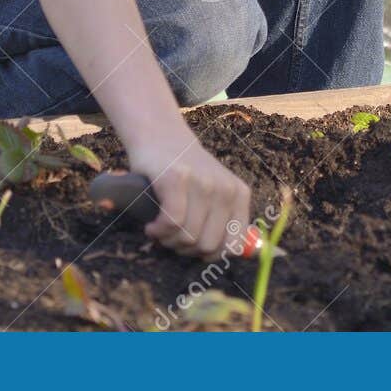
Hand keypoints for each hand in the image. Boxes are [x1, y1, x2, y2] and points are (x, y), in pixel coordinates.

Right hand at [124, 122, 251, 259]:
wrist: (161, 135)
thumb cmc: (186, 171)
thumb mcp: (214, 191)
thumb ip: (225, 220)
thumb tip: (237, 255)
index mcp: (239, 194)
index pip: (233, 246)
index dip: (209, 254)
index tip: (193, 245)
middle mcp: (224, 188)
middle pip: (208, 245)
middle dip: (186, 249)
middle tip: (172, 236)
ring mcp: (201, 182)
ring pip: (188, 237)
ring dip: (168, 241)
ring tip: (160, 230)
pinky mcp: (176, 179)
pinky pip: (171, 222)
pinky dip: (158, 231)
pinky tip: (151, 226)